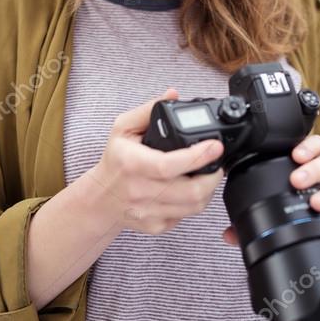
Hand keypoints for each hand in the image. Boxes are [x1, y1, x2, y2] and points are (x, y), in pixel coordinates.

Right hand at [95, 87, 224, 236]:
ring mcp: (149, 212)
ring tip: (208, 174)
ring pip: (194, 207)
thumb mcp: (123, 128)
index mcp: (133, 164)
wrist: (101, 198)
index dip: (198, 156)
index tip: (215, 146)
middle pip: (191, 192)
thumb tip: (173, 94)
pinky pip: (186, 216)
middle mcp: (141, 192)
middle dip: (214, 176)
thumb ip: (149, 109)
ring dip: (208, 189)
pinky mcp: (156, 226)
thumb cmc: (115, 160)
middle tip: (218, 162)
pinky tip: (192, 188)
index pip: (169, 165)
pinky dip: (195, 202)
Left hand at [222, 133, 319, 252]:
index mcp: (309, 168)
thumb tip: (230, 233)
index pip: (314, 146)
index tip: (295, 154)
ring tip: (317, 202)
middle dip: (313, 169)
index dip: (307, 146)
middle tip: (297, 180)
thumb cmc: (296, 208)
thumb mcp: (273, 207)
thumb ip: (253, 216)